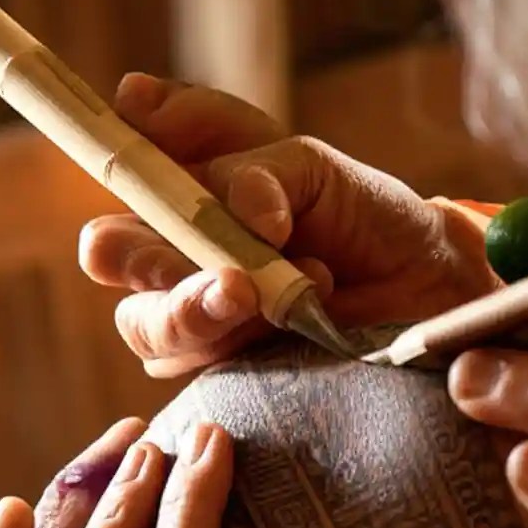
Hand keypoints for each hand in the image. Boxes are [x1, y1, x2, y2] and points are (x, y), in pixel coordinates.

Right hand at [79, 73, 497, 375]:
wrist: (420, 281)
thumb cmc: (358, 211)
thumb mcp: (311, 166)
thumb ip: (256, 166)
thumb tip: (232, 197)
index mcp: (180, 188)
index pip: (119, 170)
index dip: (118, 161)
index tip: (148, 155)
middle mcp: (169, 250)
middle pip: (107, 253)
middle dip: (151, 258)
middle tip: (218, 265)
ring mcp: (189, 315)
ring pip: (146, 323)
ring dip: (202, 307)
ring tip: (278, 288)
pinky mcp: (217, 372)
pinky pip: (198, 364)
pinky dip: (248, 335)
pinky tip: (307, 311)